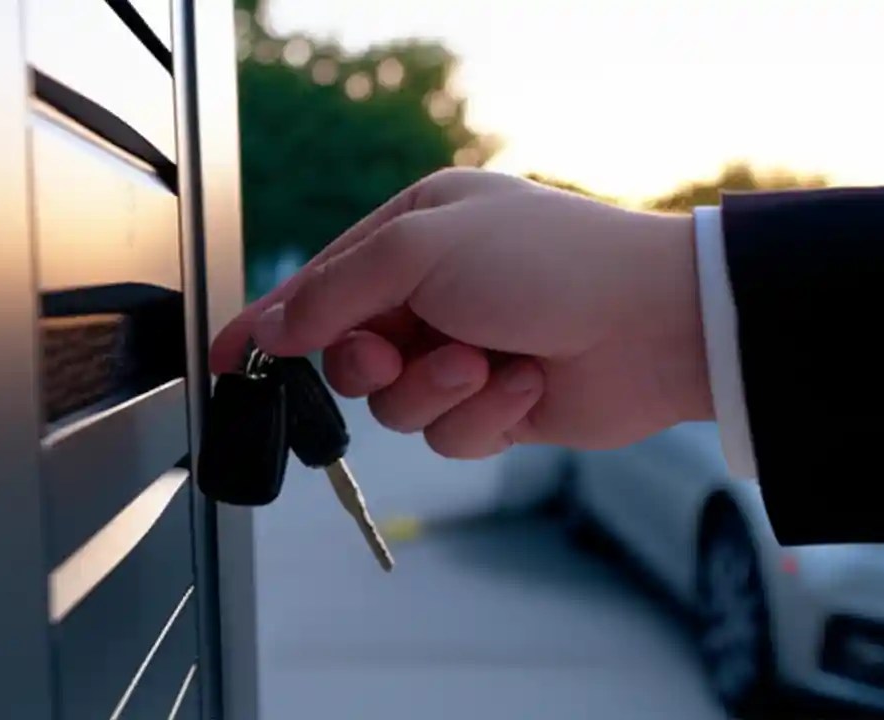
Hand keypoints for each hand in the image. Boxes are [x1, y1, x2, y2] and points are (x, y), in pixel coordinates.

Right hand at [210, 168, 711, 457]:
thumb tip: (280, 328)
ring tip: (488, 364)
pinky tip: (528, 385)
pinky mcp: (496, 405)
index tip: (226, 360)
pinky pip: (450, 433)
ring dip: (438, 392)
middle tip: (396, 356)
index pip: (320, 282)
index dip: (270, 323)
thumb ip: (339, 289)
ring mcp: (465, 349)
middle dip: (370, 364)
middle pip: (349, 353)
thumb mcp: (425, 248)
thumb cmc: (552, 262)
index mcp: (414, 233)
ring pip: (396, 405)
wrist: (657, 323)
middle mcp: (435, 292)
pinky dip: (486, 416)